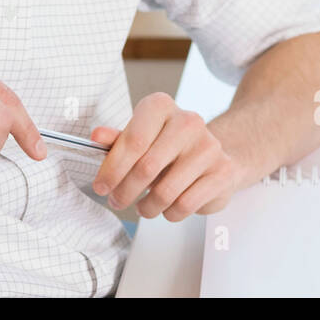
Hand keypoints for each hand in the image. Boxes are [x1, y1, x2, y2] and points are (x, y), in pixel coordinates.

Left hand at [89, 92, 239, 221]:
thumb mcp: (140, 138)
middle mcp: (188, 121)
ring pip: (166, 192)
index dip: (112, 169)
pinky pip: (186, 204)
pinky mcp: (222, 172)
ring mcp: (209, 146)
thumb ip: (118, 140)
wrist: (211, 155)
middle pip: (146, 167)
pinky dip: (170, 213)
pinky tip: (167, 208)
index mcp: (161, 106)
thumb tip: (96, 136)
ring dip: (147, 207)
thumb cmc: (168, 147)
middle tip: (116, 201)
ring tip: (142, 207)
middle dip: (125, 191)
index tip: (101, 186)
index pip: (132, 141)